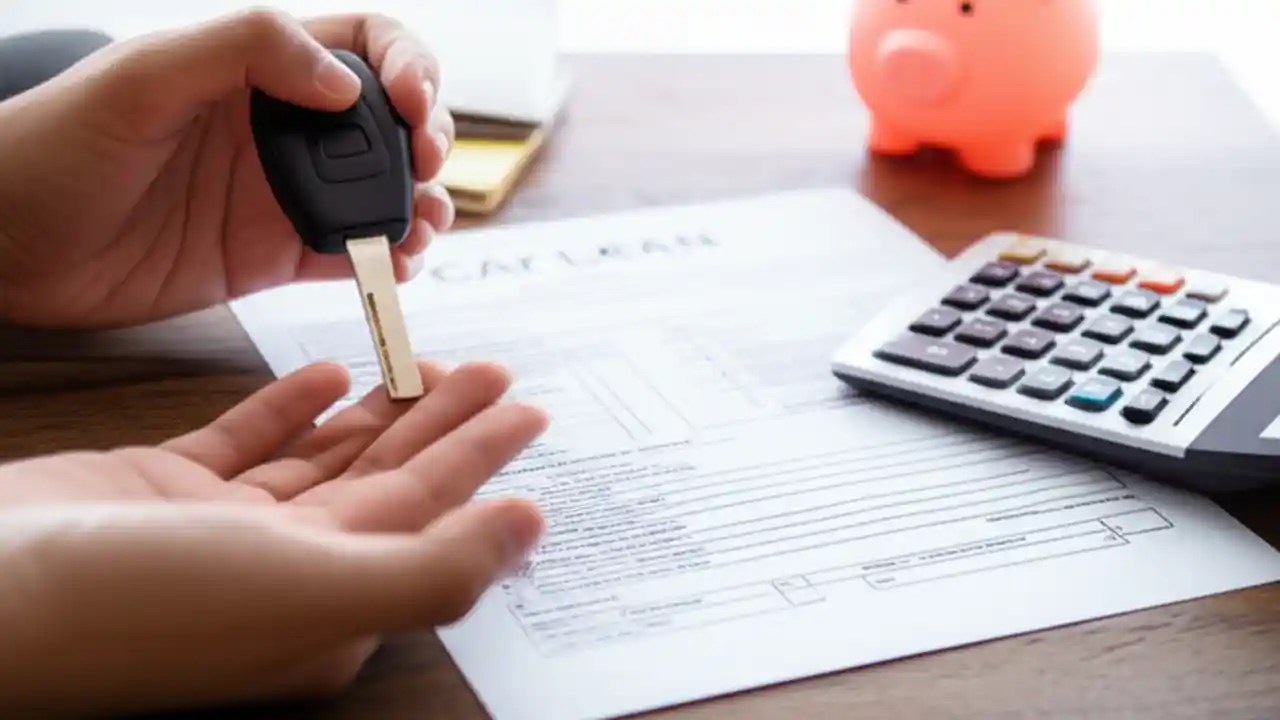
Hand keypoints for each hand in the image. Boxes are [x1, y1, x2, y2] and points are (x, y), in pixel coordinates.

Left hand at [0, 9, 455, 327]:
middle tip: (426, 168)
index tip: (412, 106)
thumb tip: (347, 83)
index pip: (361, 44)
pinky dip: (387, 260)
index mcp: (256, 68)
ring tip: (425, 226)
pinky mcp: (270, 257)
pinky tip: (396, 264)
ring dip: (421, 205)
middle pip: (387, 123)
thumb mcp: (145, 78)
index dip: (407, 66)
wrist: (5, 243)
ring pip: (379, 192)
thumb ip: (246, 52)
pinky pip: (348, 255)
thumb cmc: (53, 146)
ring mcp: (279, 194)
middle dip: (427, 141)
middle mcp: (279, 128)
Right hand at [0, 361, 544, 717]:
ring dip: (378, 410)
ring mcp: (219, 532)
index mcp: (332, 602)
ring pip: (323, 459)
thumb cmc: (145, 605)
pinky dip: (287, 408)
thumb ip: (431, 565)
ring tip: (423, 356)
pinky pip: (245, 443)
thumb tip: (531, 528)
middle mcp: (284, 571)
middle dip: (442, 421)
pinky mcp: (162, 492)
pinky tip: (324, 372)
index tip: (530, 407)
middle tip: (493, 366)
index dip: (483, 458)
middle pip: (386, 481)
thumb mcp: (314, 592)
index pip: (429, 514)